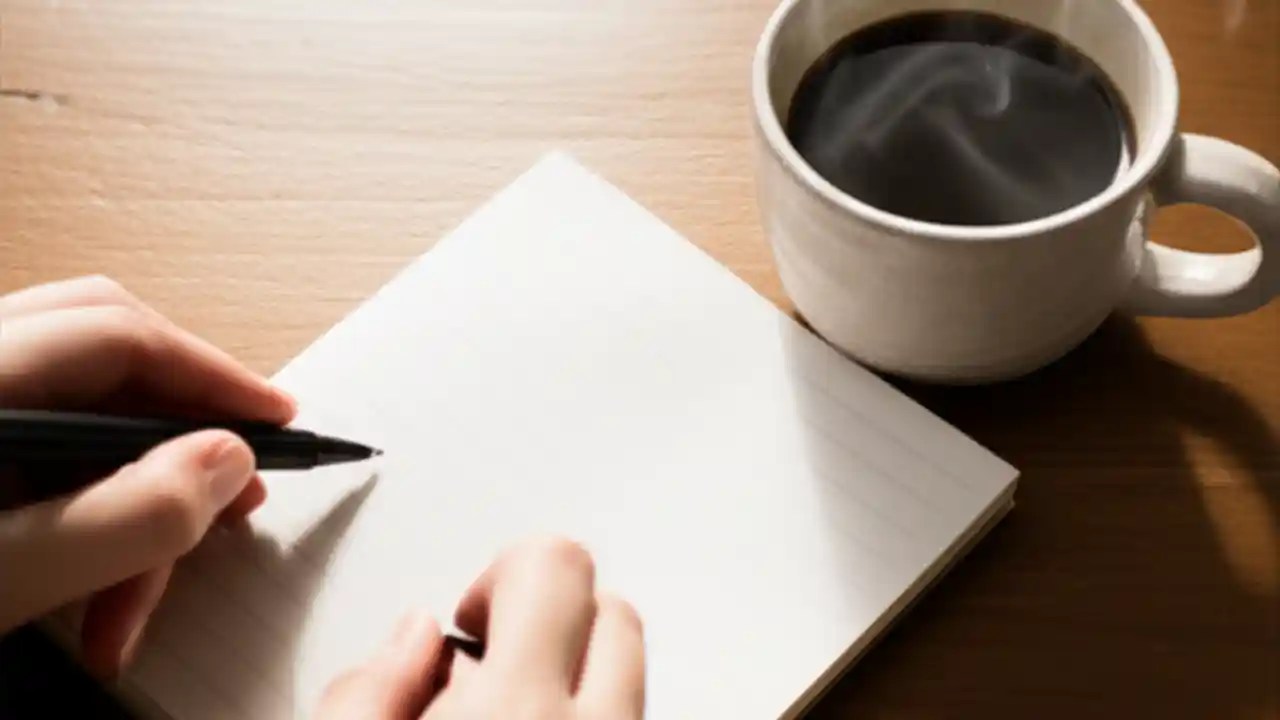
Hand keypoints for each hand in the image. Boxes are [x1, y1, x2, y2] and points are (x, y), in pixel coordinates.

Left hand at [0, 276, 295, 676]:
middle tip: (232, 498)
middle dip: (179, 433)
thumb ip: (119, 520)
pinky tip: (84, 589)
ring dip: (125, 501)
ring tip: (141, 594)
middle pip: (101, 358)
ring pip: (71, 415)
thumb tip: (221, 462)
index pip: (116, 335)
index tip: (278, 421)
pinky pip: (34, 456)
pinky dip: (78, 518)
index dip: (212, 373)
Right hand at [317, 537, 645, 718]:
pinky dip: (588, 712)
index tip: (473, 617)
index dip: (505, 575)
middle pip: (614, 613)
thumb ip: (365, 693)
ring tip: (507, 712)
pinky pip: (628, 715)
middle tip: (493, 667)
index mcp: (518, 712)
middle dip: (553, 619)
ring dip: (574, 673)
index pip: (556, 564)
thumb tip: (413, 638)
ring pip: (630, 673)